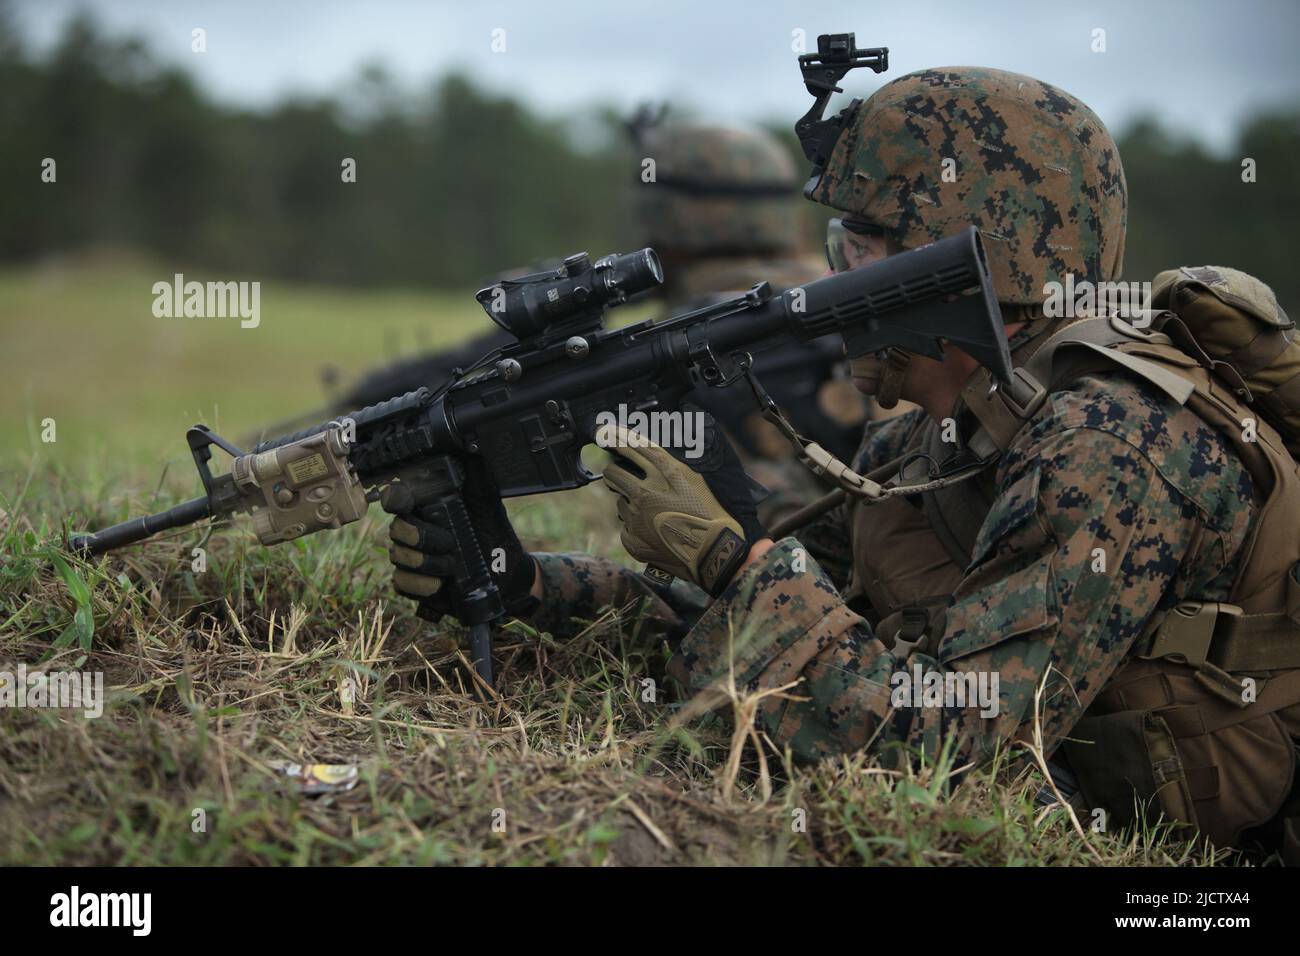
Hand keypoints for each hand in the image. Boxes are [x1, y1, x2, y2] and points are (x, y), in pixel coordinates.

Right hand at [381, 458, 537, 618]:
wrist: (506, 575)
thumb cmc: (494, 534)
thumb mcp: (488, 503)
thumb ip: (478, 476)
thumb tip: (472, 448)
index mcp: (428, 507)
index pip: (398, 497)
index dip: (395, 498)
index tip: (403, 501)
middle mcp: (415, 529)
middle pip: (395, 528)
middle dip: (420, 537)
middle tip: (450, 543)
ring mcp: (412, 556)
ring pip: (397, 556)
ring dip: (425, 562)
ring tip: (452, 565)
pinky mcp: (414, 583)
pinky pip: (400, 582)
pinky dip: (420, 584)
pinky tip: (440, 584)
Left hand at [598, 406, 766, 595]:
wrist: (713, 553)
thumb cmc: (710, 514)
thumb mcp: (694, 480)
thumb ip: (669, 464)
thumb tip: (648, 452)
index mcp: (663, 474)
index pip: (631, 447)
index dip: (615, 437)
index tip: (604, 432)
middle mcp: (645, 493)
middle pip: (612, 473)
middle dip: (614, 472)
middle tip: (622, 477)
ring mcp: (636, 519)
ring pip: (619, 501)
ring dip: (630, 503)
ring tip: (654, 514)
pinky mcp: (633, 541)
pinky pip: (625, 528)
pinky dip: (635, 528)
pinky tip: (654, 532)